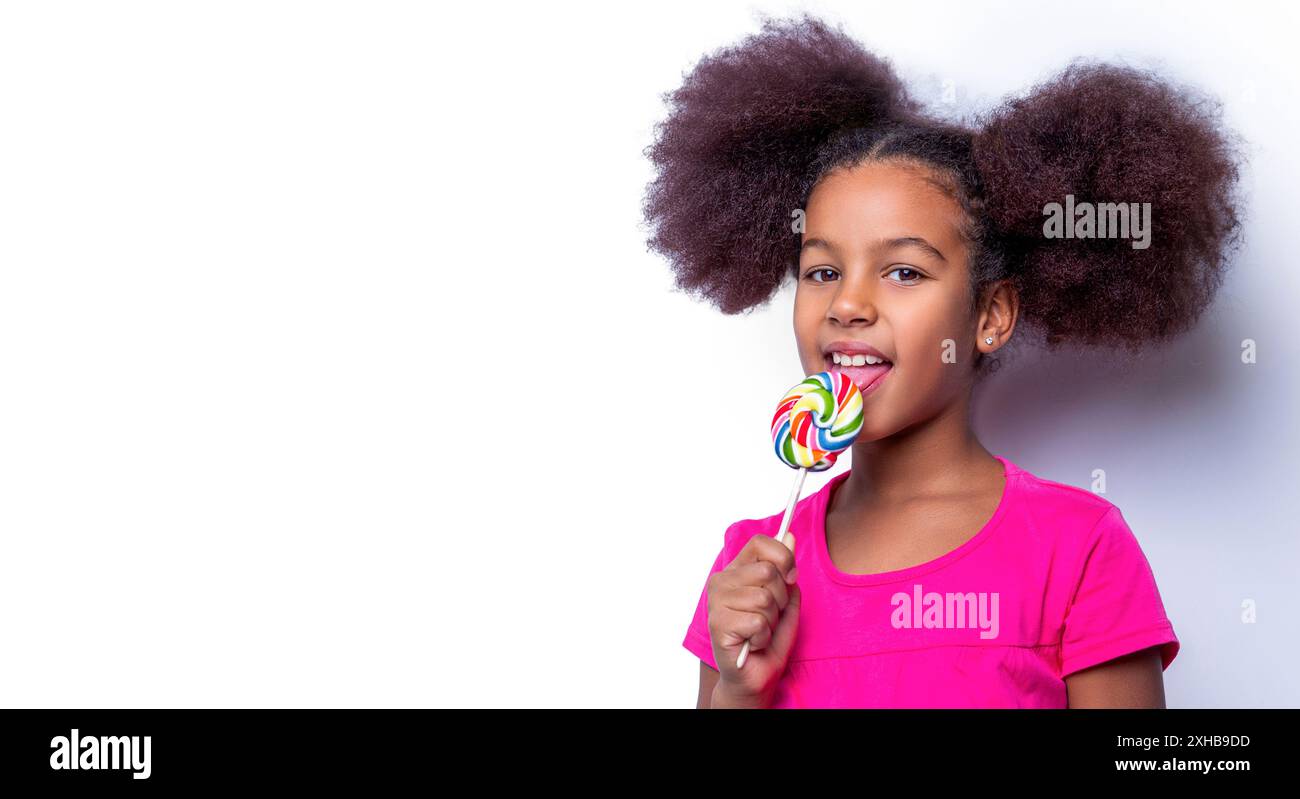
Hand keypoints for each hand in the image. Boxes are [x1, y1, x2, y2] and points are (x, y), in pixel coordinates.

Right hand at [705, 532, 800, 705]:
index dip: (783, 557)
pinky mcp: (717, 624)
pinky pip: (757, 622)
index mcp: (737, 570)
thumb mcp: (785, 600)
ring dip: (771, 620)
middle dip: (780, 598)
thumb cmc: (769, 638)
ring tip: (760, 631)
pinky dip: (763, 636)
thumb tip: (789, 535)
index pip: (761, 543)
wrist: (756, 676)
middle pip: (767, 571)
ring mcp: (716, 602)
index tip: (791, 577)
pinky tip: (753, 642)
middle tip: (769, 616)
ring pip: (764, 598)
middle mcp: (722, 581)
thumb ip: (786, 569)